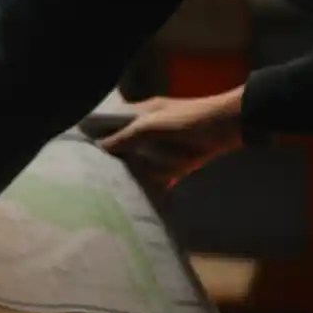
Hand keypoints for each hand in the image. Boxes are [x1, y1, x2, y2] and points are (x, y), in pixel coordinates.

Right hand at [98, 87, 245, 192]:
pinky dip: (151, 187)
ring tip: (110, 190)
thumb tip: (99, 148)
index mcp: (139, 114)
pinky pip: (157, 177)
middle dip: (111, 159)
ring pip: (138, 163)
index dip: (96, 134)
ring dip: (129, 175)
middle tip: (92, 175)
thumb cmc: (188, 119)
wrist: (230, 127)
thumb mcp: (150, 126)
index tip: (81, 150)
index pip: (109, 122)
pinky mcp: (175, 164)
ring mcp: (161, 148)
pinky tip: (140, 199)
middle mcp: (146, 130)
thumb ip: (124, 137)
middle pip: (123, 146)